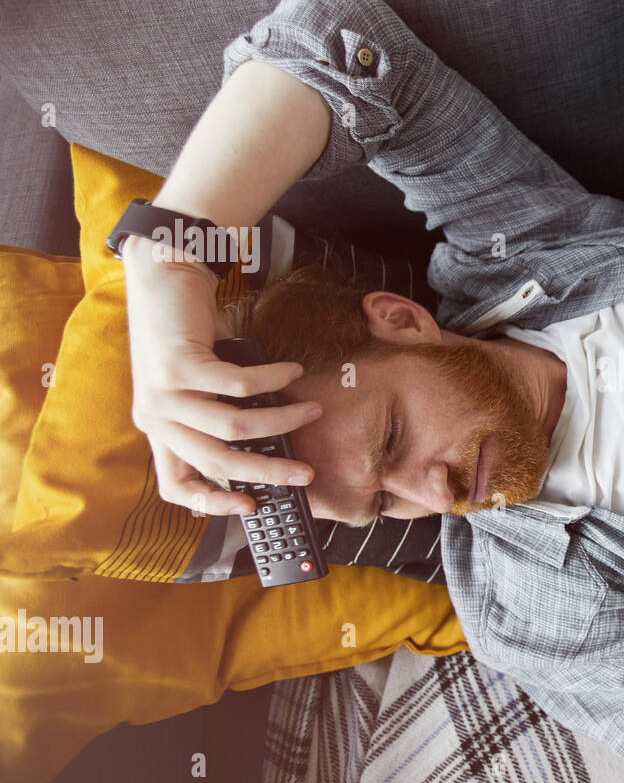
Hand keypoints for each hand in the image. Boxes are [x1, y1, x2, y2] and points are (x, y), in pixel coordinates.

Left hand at [122, 236, 321, 515]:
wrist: (161, 277)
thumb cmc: (187, 332)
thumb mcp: (200, 383)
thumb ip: (222, 412)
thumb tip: (273, 440)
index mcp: (158, 428)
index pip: (176, 484)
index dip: (212, 503)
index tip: (251, 505)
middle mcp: (154, 417)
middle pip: (217, 462)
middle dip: (269, 472)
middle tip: (305, 473)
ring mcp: (162, 393)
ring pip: (233, 428)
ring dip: (281, 421)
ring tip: (310, 411)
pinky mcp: (176, 366)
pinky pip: (239, 386)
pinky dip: (273, 380)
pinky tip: (293, 371)